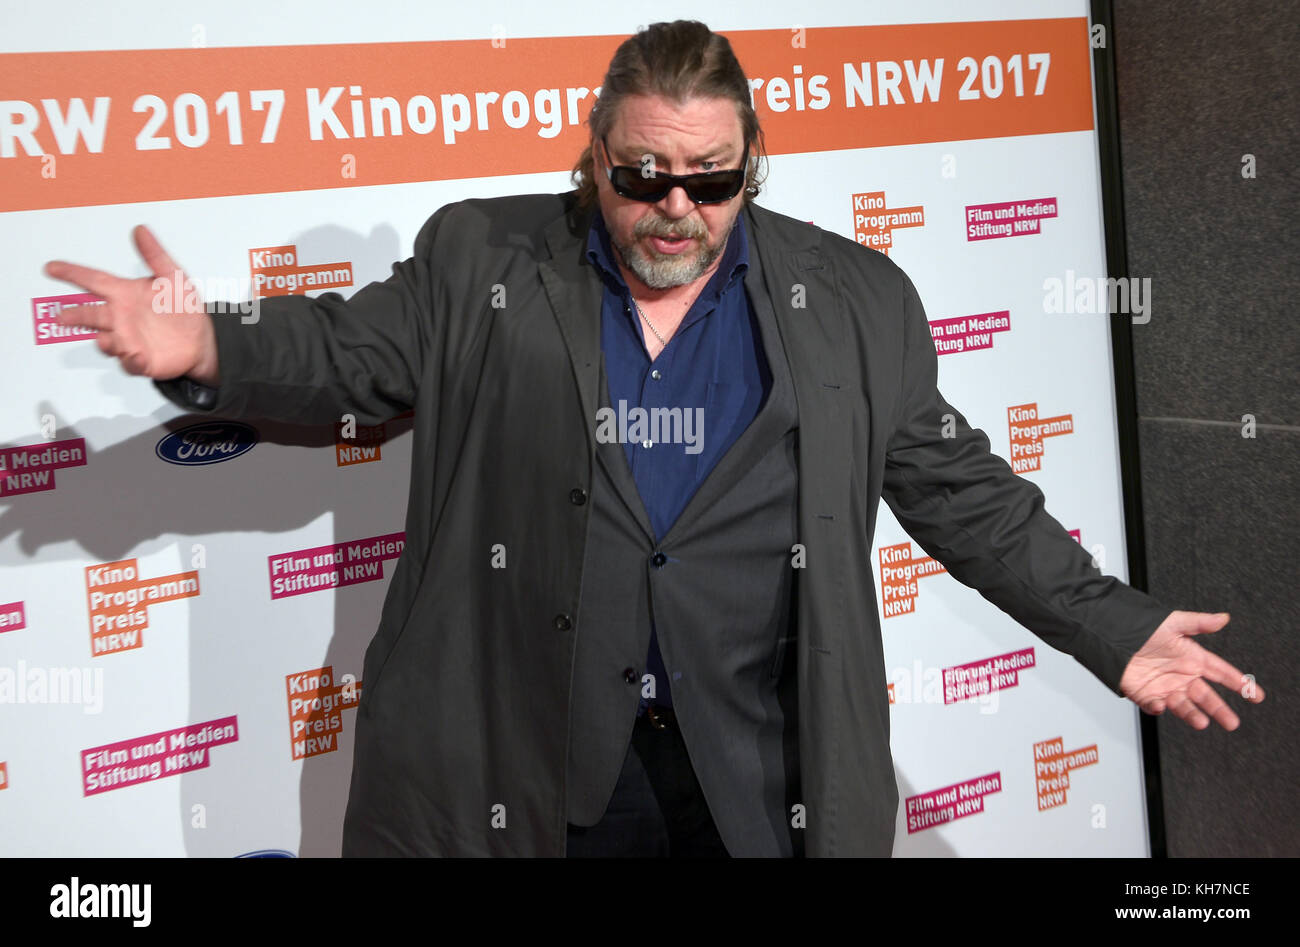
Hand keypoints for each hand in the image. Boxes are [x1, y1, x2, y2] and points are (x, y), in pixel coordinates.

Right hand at [44, 225, 218, 383]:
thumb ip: (155, 255)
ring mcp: (129, 339)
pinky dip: (131, 361)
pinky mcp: (141, 360)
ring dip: (104, 340)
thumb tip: (141, 230)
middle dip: (76, 315)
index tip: (52, 267)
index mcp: (125, 294)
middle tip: (63, 315)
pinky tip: (136, 356)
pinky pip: (132, 362)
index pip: (94, 280)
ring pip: (107, 340)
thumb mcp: (173, 277)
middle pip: (91, 314)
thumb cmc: (184, 308)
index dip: (72, 273)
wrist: (202, 339)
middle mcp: (121, 317)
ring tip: (104, 339)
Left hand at [1120, 611, 1263, 729]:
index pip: (1221, 672)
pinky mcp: (1145, 694)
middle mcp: (1182, 675)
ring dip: (1193, 715)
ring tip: (1202, 722)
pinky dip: (1157, 708)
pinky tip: (1161, 706)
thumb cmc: (1143, 627)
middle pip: (1206, 696)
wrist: (1112, 634)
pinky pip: (1154, 705)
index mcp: (1192, 658)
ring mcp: (1165, 687)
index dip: (1239, 683)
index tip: (1255, 695)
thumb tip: (1223, 618)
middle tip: (1232, 722)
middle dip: (1219, 709)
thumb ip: (1199, 623)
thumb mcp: (1173, 623)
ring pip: (1184, 706)